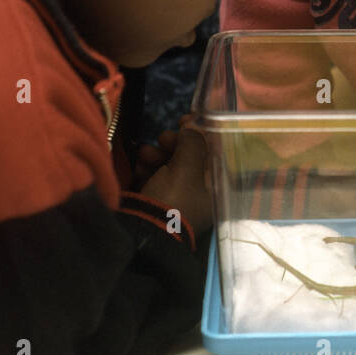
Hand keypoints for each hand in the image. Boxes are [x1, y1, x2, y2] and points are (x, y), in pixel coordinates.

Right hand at [140, 122, 213, 237]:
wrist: (141, 234)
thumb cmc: (173, 200)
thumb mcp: (187, 168)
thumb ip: (193, 142)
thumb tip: (191, 128)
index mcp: (217, 186)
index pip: (215, 151)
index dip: (201, 131)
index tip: (184, 120)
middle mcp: (202, 192)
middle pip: (191, 156)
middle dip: (174, 143)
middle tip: (163, 138)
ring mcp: (179, 198)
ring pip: (170, 165)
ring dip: (156, 154)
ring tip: (144, 155)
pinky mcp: (158, 201)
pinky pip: (155, 177)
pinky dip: (147, 169)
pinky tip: (139, 168)